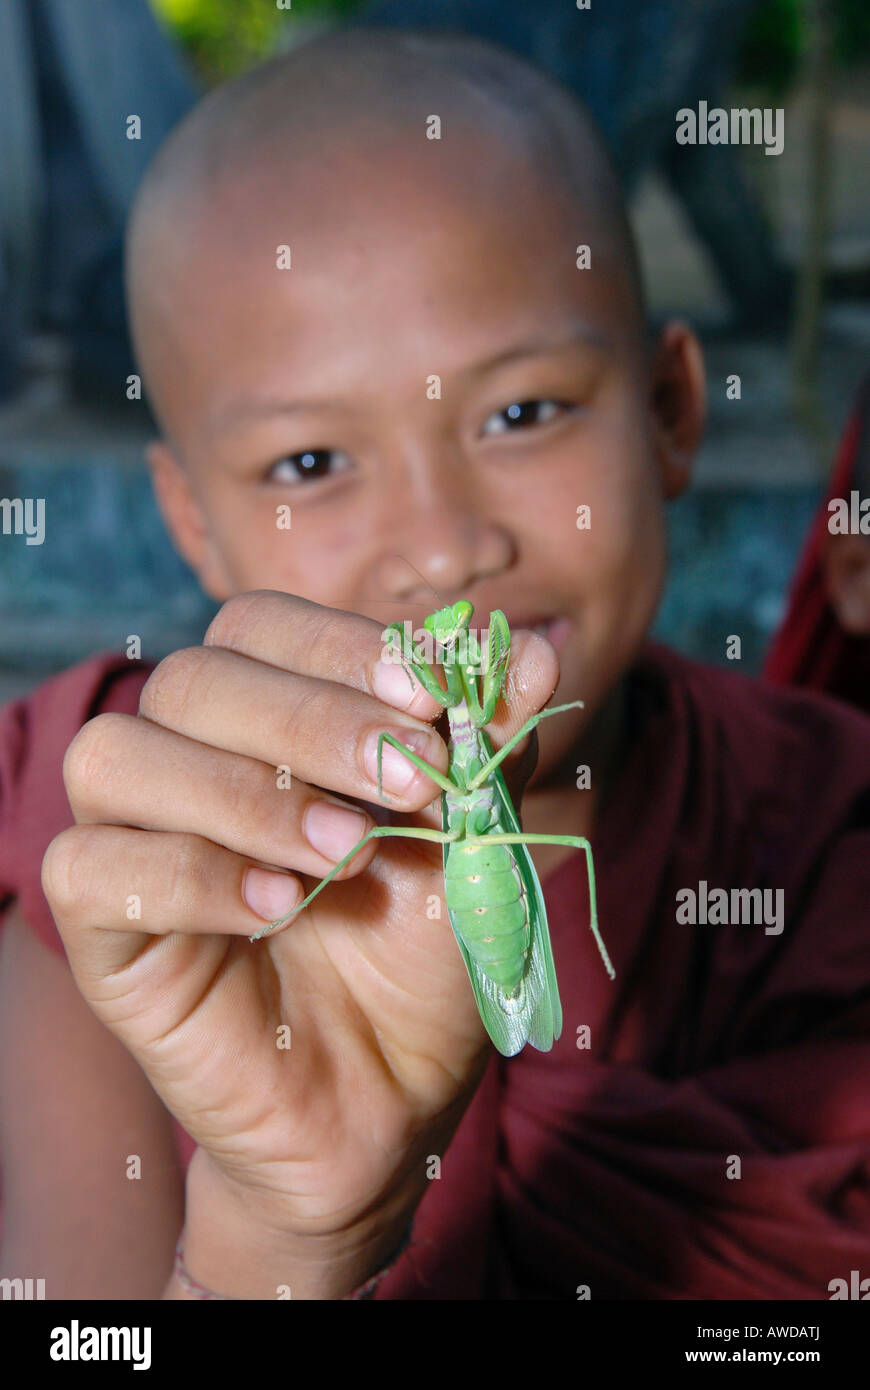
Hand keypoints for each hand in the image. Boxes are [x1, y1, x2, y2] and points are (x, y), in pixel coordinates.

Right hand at [42, 591, 558, 1292]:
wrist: (390, 1093)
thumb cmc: (421, 953)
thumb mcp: (471, 840)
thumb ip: (490, 746)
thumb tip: (536, 649)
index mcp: (262, 717)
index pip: (260, 626)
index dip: (339, 648)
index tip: (431, 698)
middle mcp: (184, 760)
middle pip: (193, 680)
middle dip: (310, 718)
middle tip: (409, 779)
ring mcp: (132, 840)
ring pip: (118, 755)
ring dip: (244, 793)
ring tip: (346, 854)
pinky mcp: (101, 932)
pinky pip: (91, 869)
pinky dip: (190, 877)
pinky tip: (278, 909)